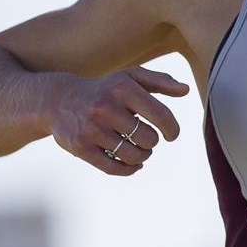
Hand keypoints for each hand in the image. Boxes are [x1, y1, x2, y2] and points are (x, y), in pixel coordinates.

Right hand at [49, 67, 188, 175]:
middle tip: (145, 138)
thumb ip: (160, 81)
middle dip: (151, 142)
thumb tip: (186, 90)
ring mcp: (91, 128)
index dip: (172, 129)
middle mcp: (105, 107)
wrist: (59, 100)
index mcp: (122, 88)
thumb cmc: (104, 89)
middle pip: (148, 139)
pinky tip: (133, 164)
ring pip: (133, 155)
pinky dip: (129, 169)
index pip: (160, 115)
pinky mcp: (80, 147)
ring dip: (142, 156)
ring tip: (139, 150)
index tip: (171, 134)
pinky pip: (114, 167)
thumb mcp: (130, 78)